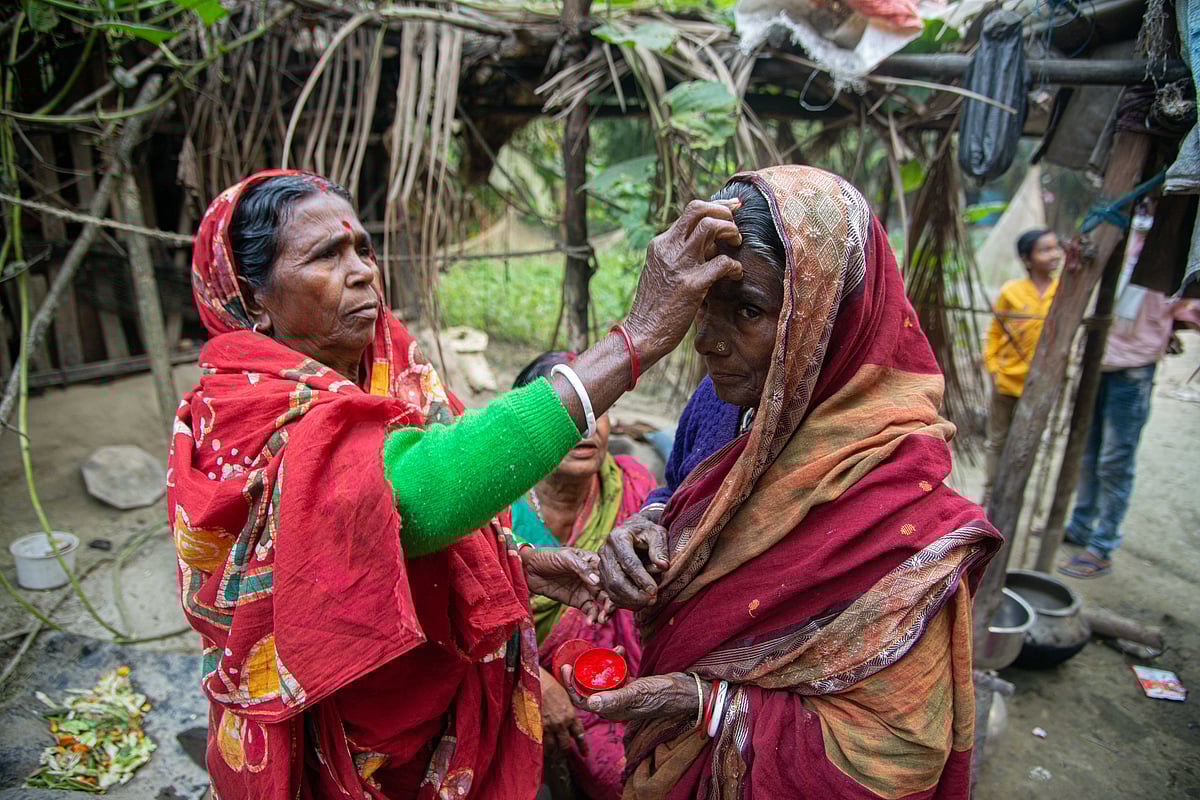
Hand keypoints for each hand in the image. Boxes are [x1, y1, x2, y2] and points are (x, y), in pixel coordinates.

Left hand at [523, 547, 614, 623]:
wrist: (529, 569)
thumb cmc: (548, 557)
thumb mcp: (566, 558)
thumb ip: (582, 568)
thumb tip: (597, 581)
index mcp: (594, 562)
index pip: (610, 573)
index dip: (616, 584)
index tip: (616, 594)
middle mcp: (594, 576)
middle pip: (609, 590)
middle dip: (612, 602)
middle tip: (608, 611)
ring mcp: (587, 589)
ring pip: (602, 603)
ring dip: (604, 613)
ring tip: (600, 620)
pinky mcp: (578, 601)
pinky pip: (590, 611)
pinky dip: (592, 618)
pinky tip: (590, 622)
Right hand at [540, 667, 587, 754]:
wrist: (532, 679)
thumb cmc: (548, 682)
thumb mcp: (564, 694)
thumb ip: (567, 708)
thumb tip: (569, 714)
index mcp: (570, 714)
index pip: (579, 733)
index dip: (582, 744)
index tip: (584, 753)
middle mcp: (560, 723)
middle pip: (565, 744)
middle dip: (564, 748)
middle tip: (562, 751)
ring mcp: (547, 727)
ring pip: (551, 747)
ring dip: (552, 750)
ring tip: (550, 753)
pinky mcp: (534, 728)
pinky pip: (539, 743)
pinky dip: (540, 746)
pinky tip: (539, 747)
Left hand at [560, 661, 702, 722]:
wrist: (684, 691)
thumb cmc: (660, 695)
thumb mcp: (635, 694)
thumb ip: (613, 699)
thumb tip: (590, 702)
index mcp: (610, 710)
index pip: (582, 700)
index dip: (570, 686)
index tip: (565, 667)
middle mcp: (613, 704)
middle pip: (589, 688)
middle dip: (583, 671)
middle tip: (579, 655)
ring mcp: (622, 695)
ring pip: (602, 679)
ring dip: (602, 664)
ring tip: (609, 649)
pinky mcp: (631, 686)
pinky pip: (616, 674)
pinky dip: (615, 662)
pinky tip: (620, 650)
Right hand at [598, 514, 668, 609]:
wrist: (635, 532)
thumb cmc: (648, 532)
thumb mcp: (657, 534)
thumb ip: (659, 548)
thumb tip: (662, 566)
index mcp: (618, 537)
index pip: (629, 562)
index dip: (641, 579)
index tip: (654, 591)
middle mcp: (605, 550)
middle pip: (616, 579)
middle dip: (634, 595)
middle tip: (652, 601)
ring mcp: (601, 563)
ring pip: (611, 589)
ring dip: (629, 601)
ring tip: (647, 603)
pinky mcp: (602, 574)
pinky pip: (609, 592)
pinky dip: (623, 602)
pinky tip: (638, 603)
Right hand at [624, 200, 743, 364]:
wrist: (643, 333)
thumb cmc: (657, 307)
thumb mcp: (663, 271)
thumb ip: (682, 255)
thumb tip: (711, 243)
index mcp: (661, 244)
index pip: (691, 211)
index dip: (715, 206)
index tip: (732, 207)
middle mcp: (668, 248)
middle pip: (698, 209)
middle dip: (723, 211)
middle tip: (735, 227)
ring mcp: (679, 264)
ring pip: (710, 226)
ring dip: (730, 231)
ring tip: (736, 244)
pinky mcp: (691, 284)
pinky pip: (722, 263)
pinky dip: (735, 266)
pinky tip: (735, 274)